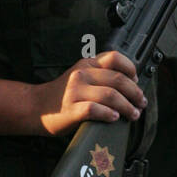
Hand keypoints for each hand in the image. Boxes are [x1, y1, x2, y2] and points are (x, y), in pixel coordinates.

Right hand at [32, 50, 146, 136]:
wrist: (36, 107)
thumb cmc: (63, 95)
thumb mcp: (81, 76)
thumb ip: (100, 75)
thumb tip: (131, 85)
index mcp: (86, 64)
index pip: (114, 57)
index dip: (130, 68)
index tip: (136, 80)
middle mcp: (81, 74)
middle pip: (117, 79)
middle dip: (134, 93)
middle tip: (141, 103)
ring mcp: (75, 91)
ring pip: (110, 95)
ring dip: (126, 106)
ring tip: (133, 114)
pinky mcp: (70, 109)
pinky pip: (94, 110)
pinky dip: (108, 114)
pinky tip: (114, 118)